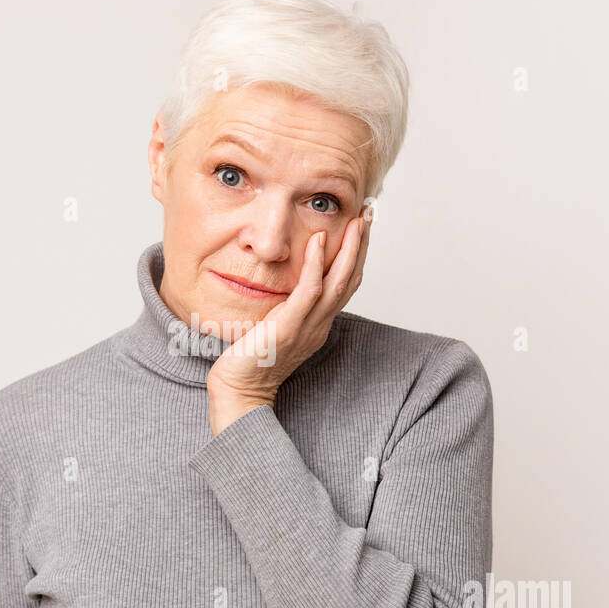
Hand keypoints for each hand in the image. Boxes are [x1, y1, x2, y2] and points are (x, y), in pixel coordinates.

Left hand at [206, 212, 371, 434]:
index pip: (344, 285)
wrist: (239, 392)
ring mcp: (307, 327)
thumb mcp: (274, 327)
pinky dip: (316, 264)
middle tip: (369, 215)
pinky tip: (318, 241)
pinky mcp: (288, 327)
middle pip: (350, 280)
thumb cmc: (250, 362)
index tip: (360, 227)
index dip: (356, 256)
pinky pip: (309, 292)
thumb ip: (285, 307)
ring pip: (338, 283)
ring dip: (349, 250)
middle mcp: (319, 325)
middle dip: (361, 246)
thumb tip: (283, 285)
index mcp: (318, 325)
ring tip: (356, 221)